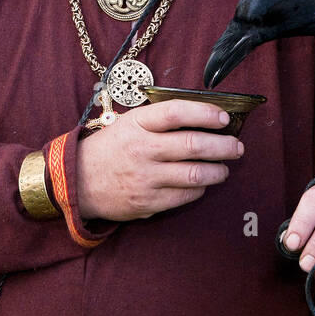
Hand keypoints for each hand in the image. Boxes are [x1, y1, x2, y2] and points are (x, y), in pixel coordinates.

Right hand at [77, 100, 243, 221]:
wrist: (78, 182)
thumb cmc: (110, 148)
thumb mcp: (128, 123)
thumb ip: (159, 120)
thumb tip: (203, 117)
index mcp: (137, 124)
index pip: (176, 113)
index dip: (204, 113)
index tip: (223, 118)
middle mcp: (142, 150)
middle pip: (193, 145)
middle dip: (223, 145)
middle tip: (237, 146)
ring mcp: (145, 178)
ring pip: (195, 174)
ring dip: (218, 170)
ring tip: (225, 167)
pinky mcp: (147, 202)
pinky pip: (185, 196)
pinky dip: (200, 189)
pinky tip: (203, 183)